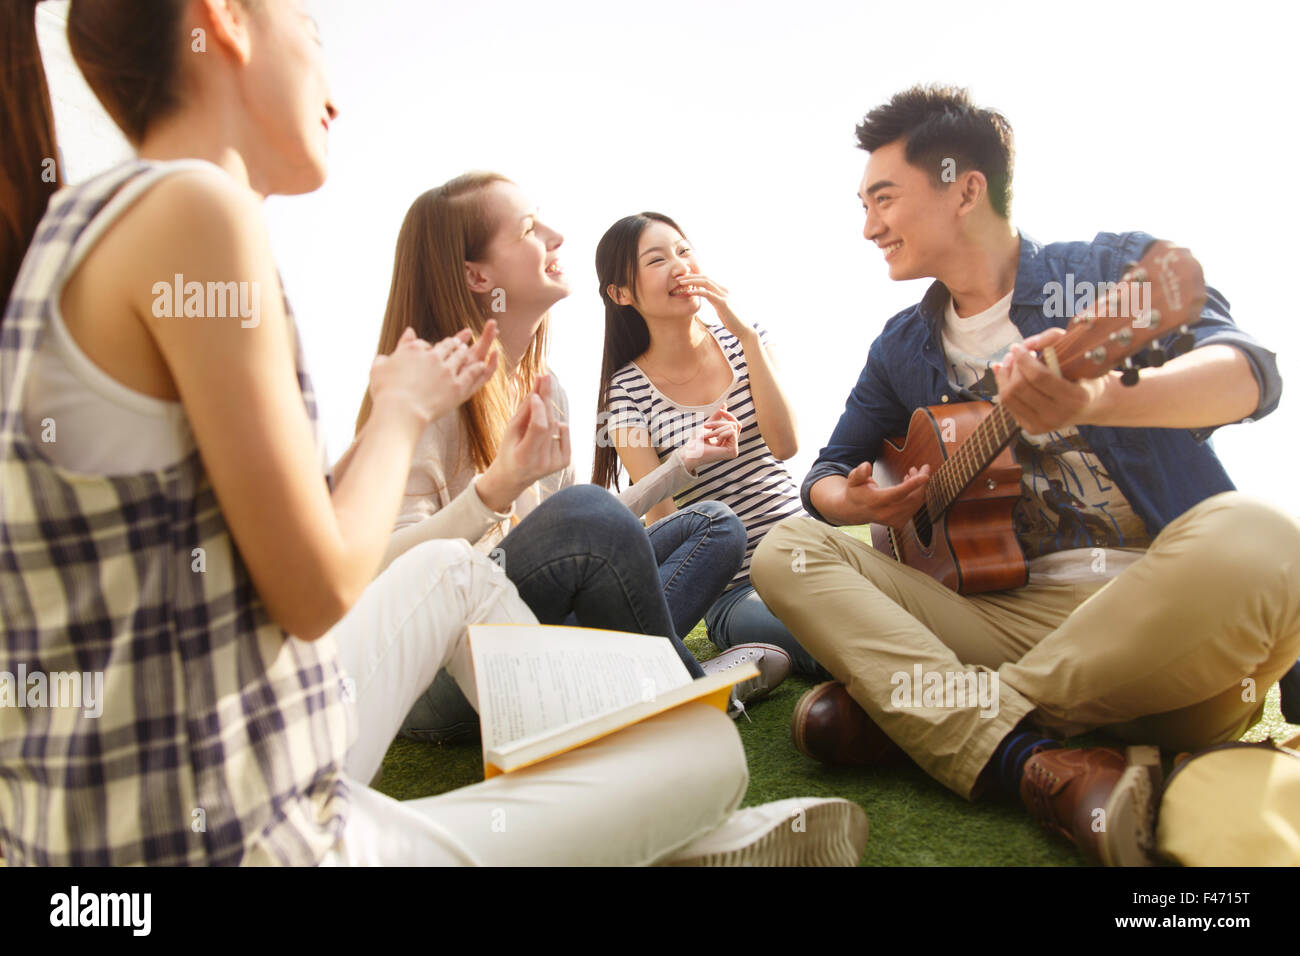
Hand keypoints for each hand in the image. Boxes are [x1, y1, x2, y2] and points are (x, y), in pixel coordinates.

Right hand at [368, 321, 498, 425]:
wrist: (400, 411)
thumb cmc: (385, 392)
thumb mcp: (380, 366)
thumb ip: (394, 349)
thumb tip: (406, 333)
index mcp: (413, 349)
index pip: (423, 344)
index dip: (427, 347)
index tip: (430, 348)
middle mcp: (432, 356)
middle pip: (446, 346)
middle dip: (453, 342)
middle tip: (460, 340)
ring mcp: (447, 370)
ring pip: (460, 356)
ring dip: (465, 352)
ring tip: (469, 350)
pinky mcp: (457, 386)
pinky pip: (471, 373)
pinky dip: (476, 367)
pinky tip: (481, 365)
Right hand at [477, 372, 570, 511]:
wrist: (514, 478)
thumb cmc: (508, 450)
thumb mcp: (509, 431)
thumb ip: (524, 411)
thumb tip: (538, 391)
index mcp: (524, 457)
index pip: (539, 427)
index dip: (538, 408)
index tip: (535, 392)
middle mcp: (542, 463)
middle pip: (549, 423)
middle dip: (546, 398)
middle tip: (544, 377)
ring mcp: (555, 463)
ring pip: (556, 425)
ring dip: (546, 415)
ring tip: (532, 422)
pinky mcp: (564, 461)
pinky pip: (564, 431)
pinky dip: (555, 426)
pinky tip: (544, 435)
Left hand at [675, 273, 753, 340]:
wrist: (742, 328)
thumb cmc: (730, 320)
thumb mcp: (719, 306)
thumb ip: (713, 299)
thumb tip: (704, 296)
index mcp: (722, 290)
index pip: (706, 278)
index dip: (694, 277)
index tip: (683, 278)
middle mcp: (723, 290)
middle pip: (705, 277)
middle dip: (691, 276)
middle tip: (679, 278)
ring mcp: (724, 295)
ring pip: (705, 282)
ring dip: (692, 281)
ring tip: (680, 282)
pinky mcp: (723, 303)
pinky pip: (708, 294)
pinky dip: (697, 291)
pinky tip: (688, 292)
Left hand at [680, 405, 740, 472]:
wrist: (690, 451)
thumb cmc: (696, 441)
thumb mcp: (709, 425)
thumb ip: (718, 416)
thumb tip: (725, 404)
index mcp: (728, 442)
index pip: (736, 424)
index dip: (730, 416)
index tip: (721, 411)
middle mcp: (733, 446)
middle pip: (735, 424)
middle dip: (719, 423)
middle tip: (706, 427)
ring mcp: (734, 450)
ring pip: (733, 427)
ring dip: (716, 429)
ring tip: (707, 436)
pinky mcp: (733, 452)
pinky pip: (731, 432)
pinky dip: (720, 434)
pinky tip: (714, 443)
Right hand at [840, 460, 929, 528]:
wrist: (854, 511)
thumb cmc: (856, 492)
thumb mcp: (853, 480)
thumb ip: (859, 473)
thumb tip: (867, 466)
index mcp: (876, 502)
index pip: (897, 493)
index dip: (913, 484)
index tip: (925, 476)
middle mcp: (886, 513)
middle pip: (912, 498)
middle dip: (922, 482)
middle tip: (925, 467)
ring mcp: (894, 520)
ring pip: (916, 503)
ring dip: (920, 487)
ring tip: (914, 473)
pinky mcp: (899, 523)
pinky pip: (914, 508)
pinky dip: (917, 496)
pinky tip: (910, 485)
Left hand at [992, 328, 1106, 433]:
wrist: (1092, 405)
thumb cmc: (1084, 374)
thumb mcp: (1078, 353)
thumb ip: (1054, 339)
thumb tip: (1026, 344)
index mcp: (1075, 398)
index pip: (1038, 377)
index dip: (1023, 359)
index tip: (1018, 347)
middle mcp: (1058, 415)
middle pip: (1019, 388)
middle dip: (1013, 366)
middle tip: (1015, 354)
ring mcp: (1044, 425)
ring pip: (1009, 398)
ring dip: (1004, 375)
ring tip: (1010, 361)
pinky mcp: (1032, 429)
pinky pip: (1008, 405)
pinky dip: (1003, 386)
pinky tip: (1007, 373)